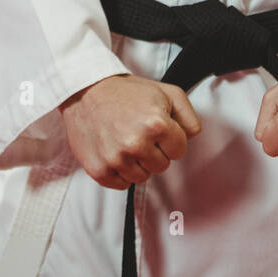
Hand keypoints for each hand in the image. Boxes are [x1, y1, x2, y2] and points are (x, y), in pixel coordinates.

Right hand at [59, 74, 200, 190]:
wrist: (86, 92)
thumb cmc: (126, 92)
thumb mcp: (166, 92)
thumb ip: (188, 116)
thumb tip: (191, 137)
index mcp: (156, 124)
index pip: (179, 151)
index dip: (170, 139)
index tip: (158, 129)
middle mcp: (136, 144)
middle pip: (162, 166)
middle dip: (155, 151)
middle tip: (139, 132)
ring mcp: (116, 159)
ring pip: (143, 177)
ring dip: (138, 163)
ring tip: (126, 140)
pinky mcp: (100, 170)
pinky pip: (122, 184)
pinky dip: (121, 172)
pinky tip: (115, 151)